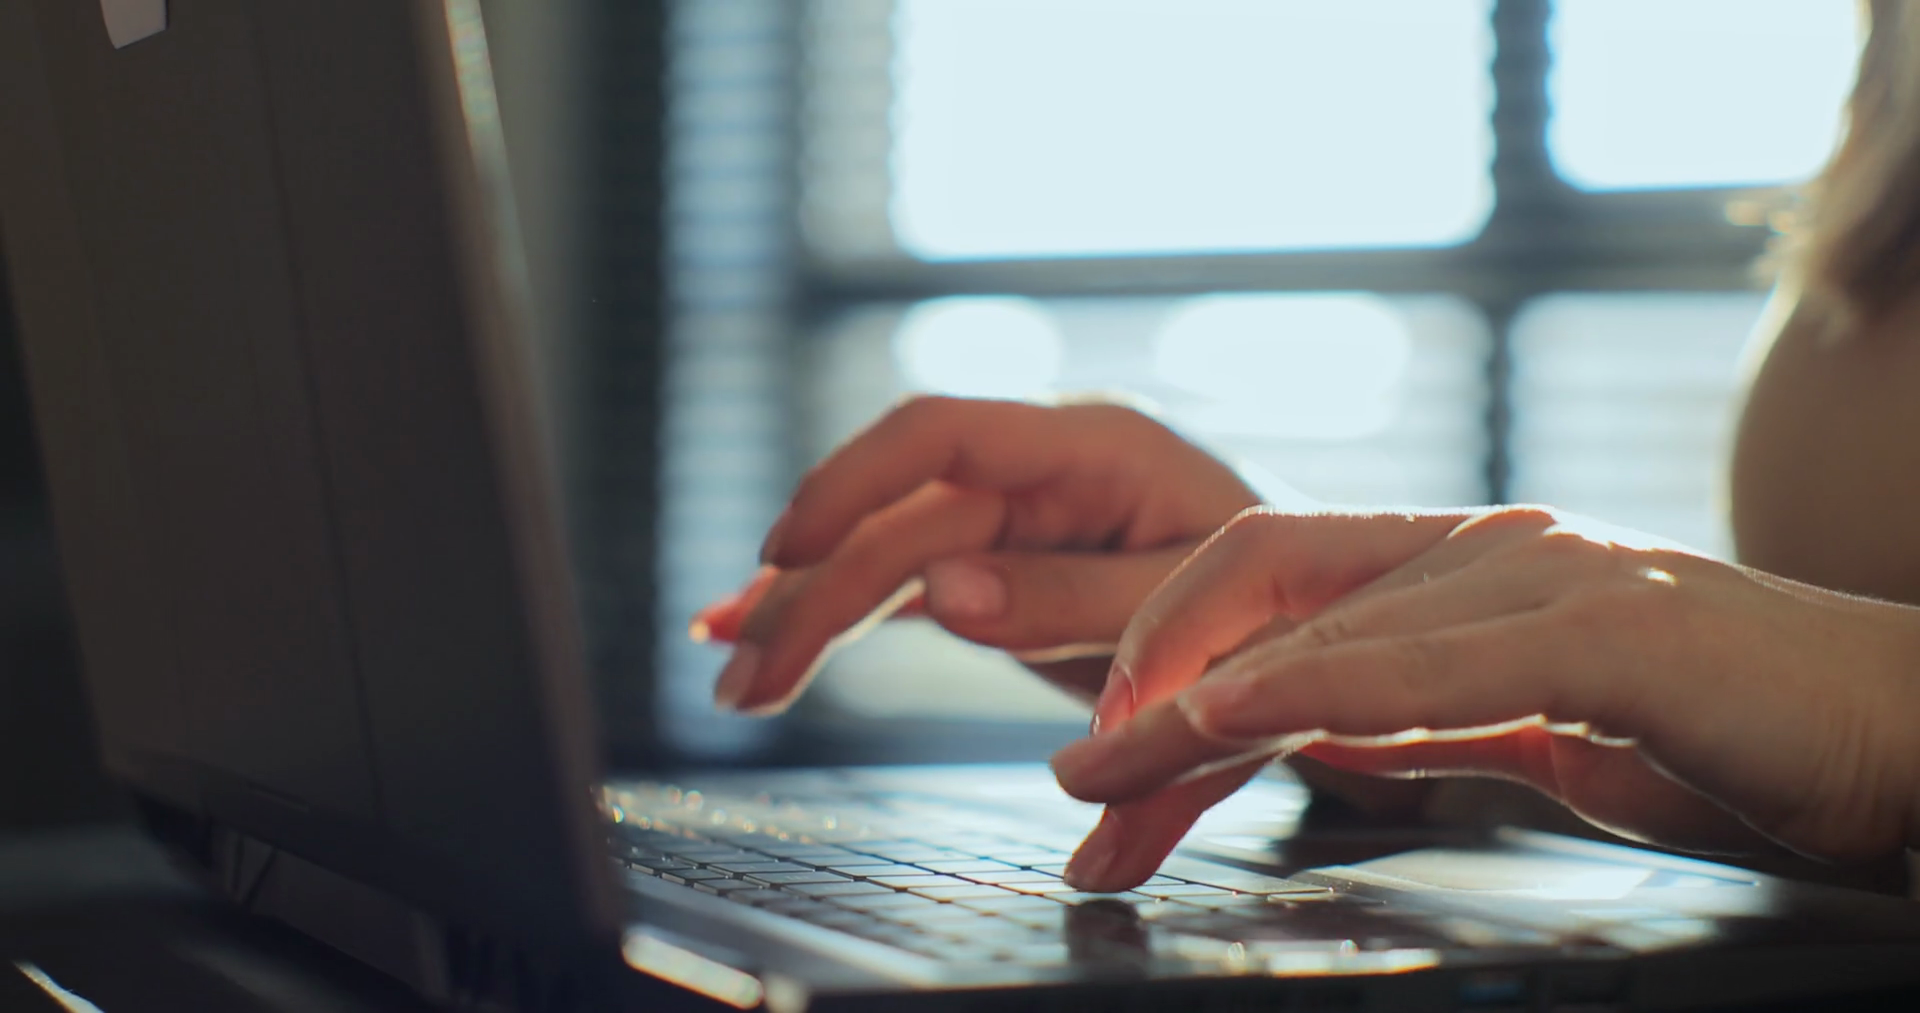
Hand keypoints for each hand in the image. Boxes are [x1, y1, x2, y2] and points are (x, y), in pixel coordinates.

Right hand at [692, 396, 1259, 714]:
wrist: (1310, 624)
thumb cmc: (1273, 603)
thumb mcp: (1192, 605)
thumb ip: (1072, 596)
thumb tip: (939, 590)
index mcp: (1090, 448)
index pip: (941, 436)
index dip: (852, 485)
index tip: (787, 551)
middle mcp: (1037, 470)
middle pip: (894, 512)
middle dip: (810, 590)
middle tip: (747, 677)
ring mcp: (1013, 516)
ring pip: (881, 550)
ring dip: (804, 613)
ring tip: (738, 681)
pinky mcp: (999, 565)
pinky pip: (899, 581)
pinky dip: (834, 616)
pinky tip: (764, 640)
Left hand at [1050, 506, 1919, 890]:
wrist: (1905, 736)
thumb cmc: (1727, 736)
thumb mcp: (1529, 733)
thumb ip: (1419, 715)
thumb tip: (1308, 733)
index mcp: (1456, 572)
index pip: (1267, 594)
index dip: (1164, 659)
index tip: (1100, 756)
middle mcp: (1484, 552)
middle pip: (1264, 595)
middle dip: (1147, 685)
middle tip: (1073, 780)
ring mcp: (1548, 578)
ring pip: (1328, 625)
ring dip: (1200, 700)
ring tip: (1109, 763)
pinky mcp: (1620, 630)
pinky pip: (1446, 657)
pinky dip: (1331, 686)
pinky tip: (1246, 716)